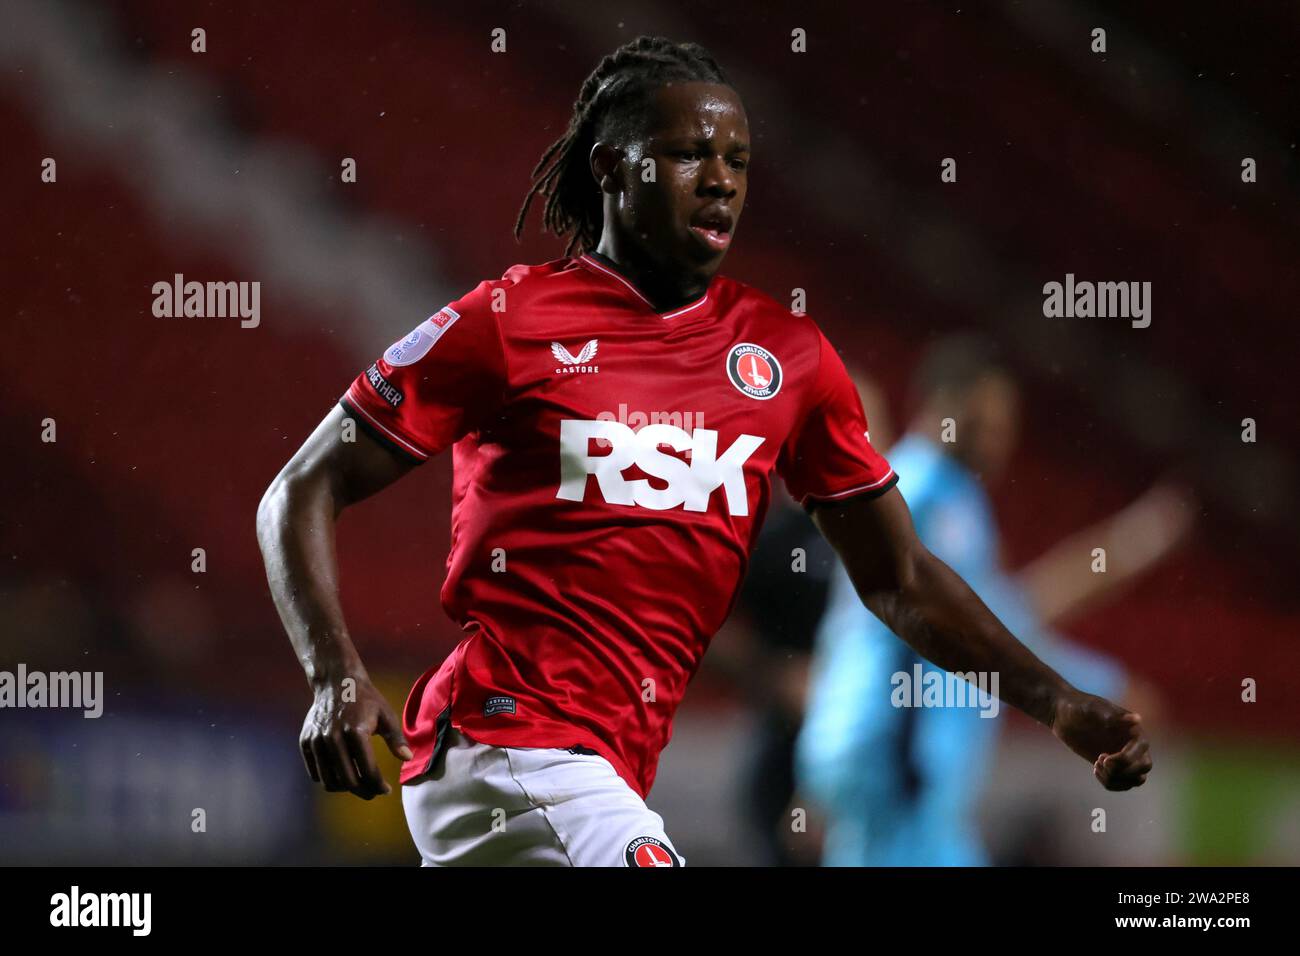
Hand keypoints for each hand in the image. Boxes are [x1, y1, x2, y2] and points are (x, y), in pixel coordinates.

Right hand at [300, 676, 413, 798]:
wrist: (336, 681)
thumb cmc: (366, 699)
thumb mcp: (386, 715)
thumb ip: (396, 738)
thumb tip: (407, 758)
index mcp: (356, 731)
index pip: (368, 770)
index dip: (378, 785)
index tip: (386, 790)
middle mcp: (333, 737)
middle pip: (348, 780)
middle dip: (364, 792)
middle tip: (373, 793)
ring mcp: (316, 740)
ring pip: (329, 781)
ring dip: (345, 788)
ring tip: (359, 784)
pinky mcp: (305, 742)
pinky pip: (315, 772)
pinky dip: (329, 779)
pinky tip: (343, 774)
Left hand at [1049, 690, 1151, 790]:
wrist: (1063, 714)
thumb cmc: (1078, 707)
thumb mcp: (1093, 709)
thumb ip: (1114, 717)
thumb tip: (1138, 719)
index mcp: (1133, 729)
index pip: (1142, 751)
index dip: (1125, 759)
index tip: (1101, 756)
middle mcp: (1133, 744)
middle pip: (1144, 767)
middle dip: (1123, 771)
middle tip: (1100, 762)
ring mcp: (1123, 757)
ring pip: (1135, 779)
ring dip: (1117, 779)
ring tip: (1097, 766)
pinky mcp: (1112, 766)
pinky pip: (1122, 783)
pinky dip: (1111, 783)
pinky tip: (1095, 770)